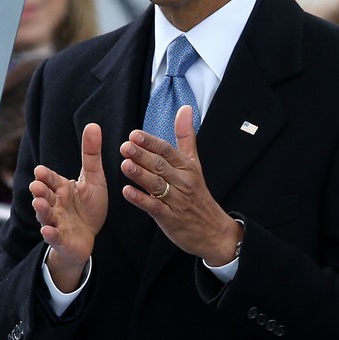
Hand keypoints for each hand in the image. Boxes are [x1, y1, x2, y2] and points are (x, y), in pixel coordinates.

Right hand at [30, 122, 107, 291]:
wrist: (87, 238)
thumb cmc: (88, 207)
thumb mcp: (94, 179)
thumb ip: (91, 155)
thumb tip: (92, 125)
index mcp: (61, 188)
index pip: (51, 180)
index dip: (46, 177)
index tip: (40, 171)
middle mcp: (54, 204)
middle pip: (44, 196)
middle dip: (39, 192)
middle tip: (35, 186)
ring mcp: (56, 222)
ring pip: (46, 215)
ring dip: (41, 210)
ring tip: (38, 204)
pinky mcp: (61, 239)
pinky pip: (54, 236)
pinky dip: (50, 233)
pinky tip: (47, 230)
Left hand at [119, 104, 241, 263]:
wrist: (214, 230)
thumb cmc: (199, 195)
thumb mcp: (194, 164)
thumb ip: (186, 137)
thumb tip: (184, 109)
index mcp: (186, 167)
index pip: (167, 151)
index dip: (151, 143)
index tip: (134, 134)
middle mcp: (182, 182)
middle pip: (161, 166)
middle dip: (142, 155)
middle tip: (125, 146)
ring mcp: (176, 200)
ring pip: (157, 185)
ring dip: (140, 174)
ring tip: (124, 164)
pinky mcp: (170, 218)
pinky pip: (155, 207)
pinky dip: (141, 199)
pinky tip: (127, 192)